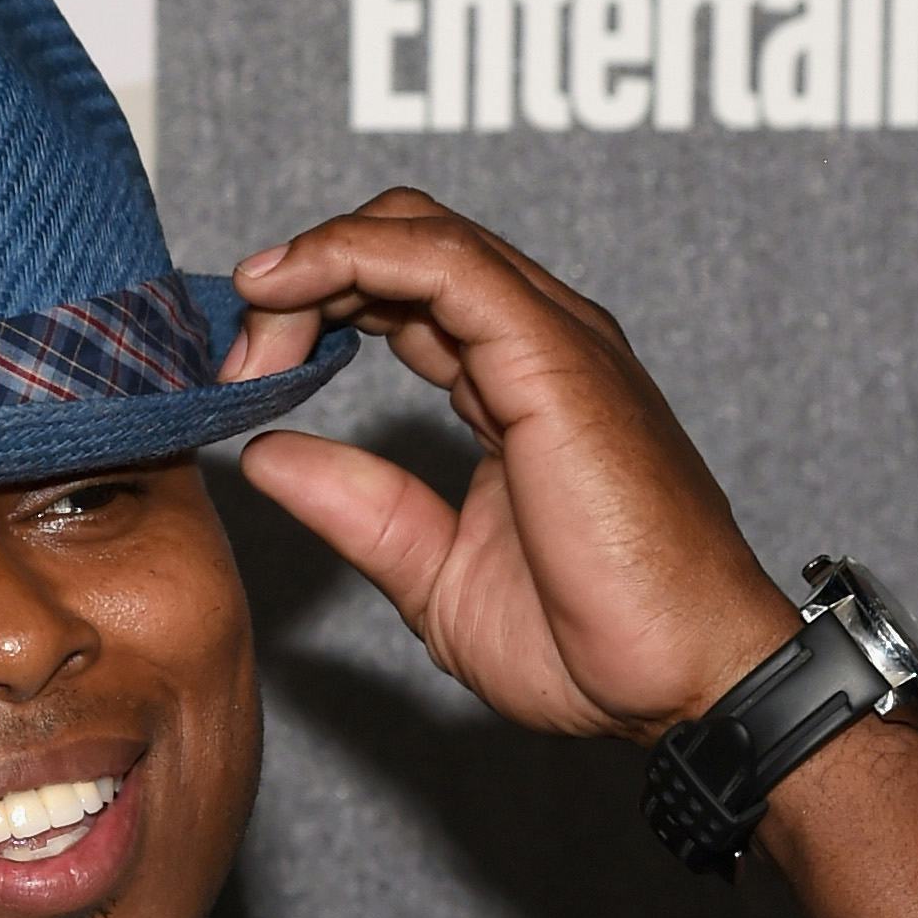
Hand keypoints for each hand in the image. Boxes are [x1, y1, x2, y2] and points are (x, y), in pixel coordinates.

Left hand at [223, 191, 796, 739]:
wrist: (681, 680)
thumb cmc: (592, 644)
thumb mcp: (435, 575)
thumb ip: (360, 510)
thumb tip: (267, 455)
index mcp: (512, 387)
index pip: (402, 294)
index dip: (314, 308)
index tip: (245, 366)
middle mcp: (535, 344)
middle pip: (403, 247)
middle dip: (302, 283)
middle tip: (237, 355)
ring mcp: (551, 341)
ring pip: (417, 237)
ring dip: (315, 265)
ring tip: (251, 322)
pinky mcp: (554, 356)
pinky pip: (445, 263)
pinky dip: (354, 255)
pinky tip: (288, 286)